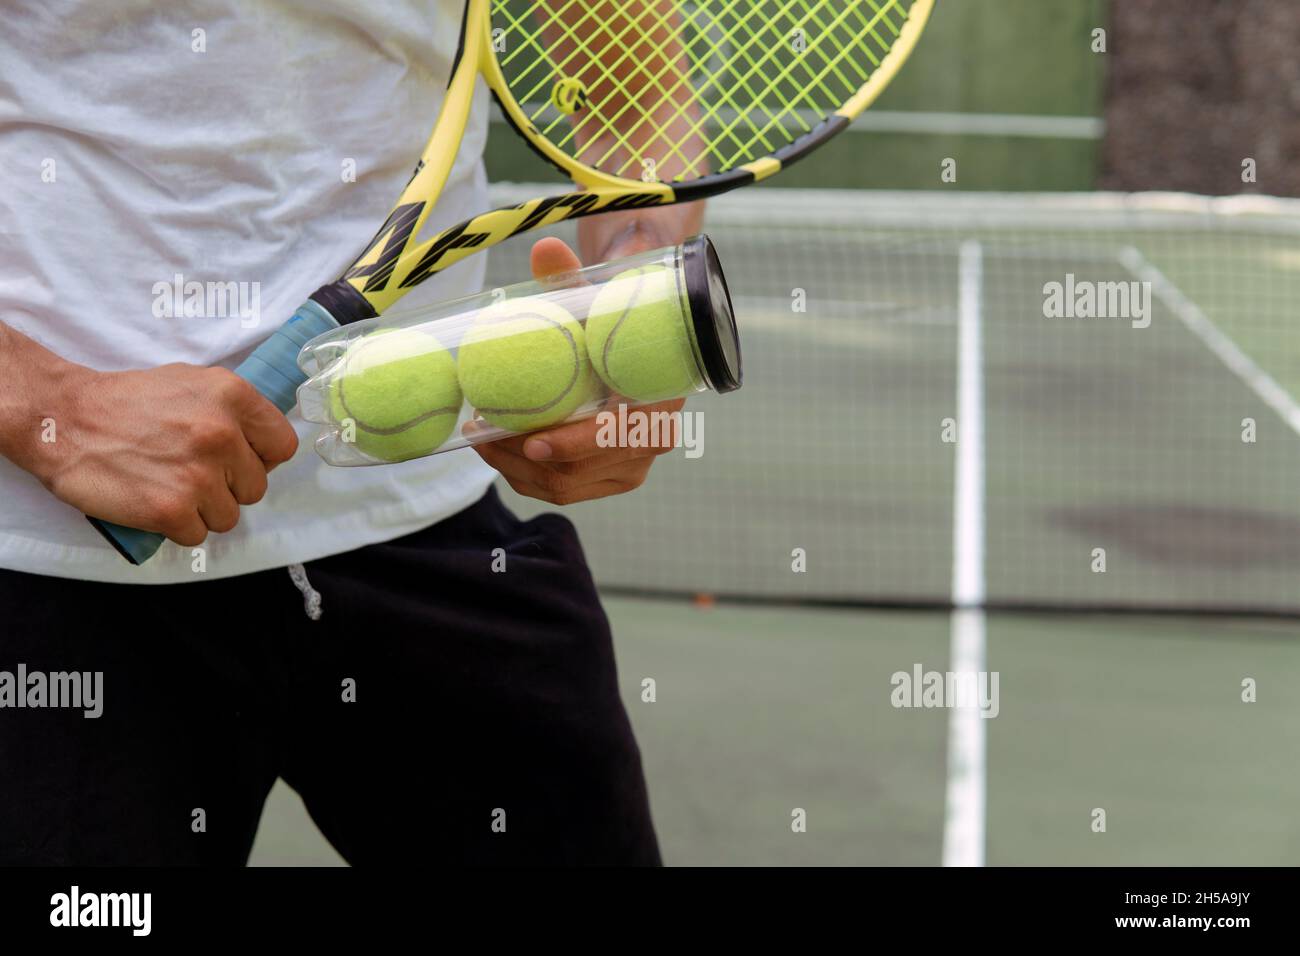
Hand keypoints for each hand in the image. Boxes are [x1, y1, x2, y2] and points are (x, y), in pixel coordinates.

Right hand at [18, 359, 297, 545]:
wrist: (63, 420)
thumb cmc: (127, 402)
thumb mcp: (192, 383)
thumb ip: (234, 411)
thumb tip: (262, 443)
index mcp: (234, 397)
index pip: (283, 446)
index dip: (261, 458)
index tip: (238, 460)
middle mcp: (222, 435)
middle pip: (256, 487)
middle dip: (227, 487)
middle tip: (190, 473)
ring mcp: (199, 475)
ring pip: (229, 516)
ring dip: (202, 510)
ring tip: (169, 486)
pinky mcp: (172, 510)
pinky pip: (197, 535)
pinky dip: (176, 527)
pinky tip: (154, 502)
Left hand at [472, 205, 700, 505]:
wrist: (629, 341)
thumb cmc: (610, 317)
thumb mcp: (592, 297)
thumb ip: (570, 279)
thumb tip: (545, 248)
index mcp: (661, 398)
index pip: (620, 436)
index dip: (577, 446)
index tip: (533, 442)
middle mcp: (653, 440)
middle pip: (584, 470)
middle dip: (526, 460)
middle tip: (483, 432)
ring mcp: (632, 465)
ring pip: (565, 486)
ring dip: (516, 468)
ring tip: (479, 435)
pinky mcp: (609, 479)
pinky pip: (560, 489)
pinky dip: (522, 475)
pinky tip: (494, 448)